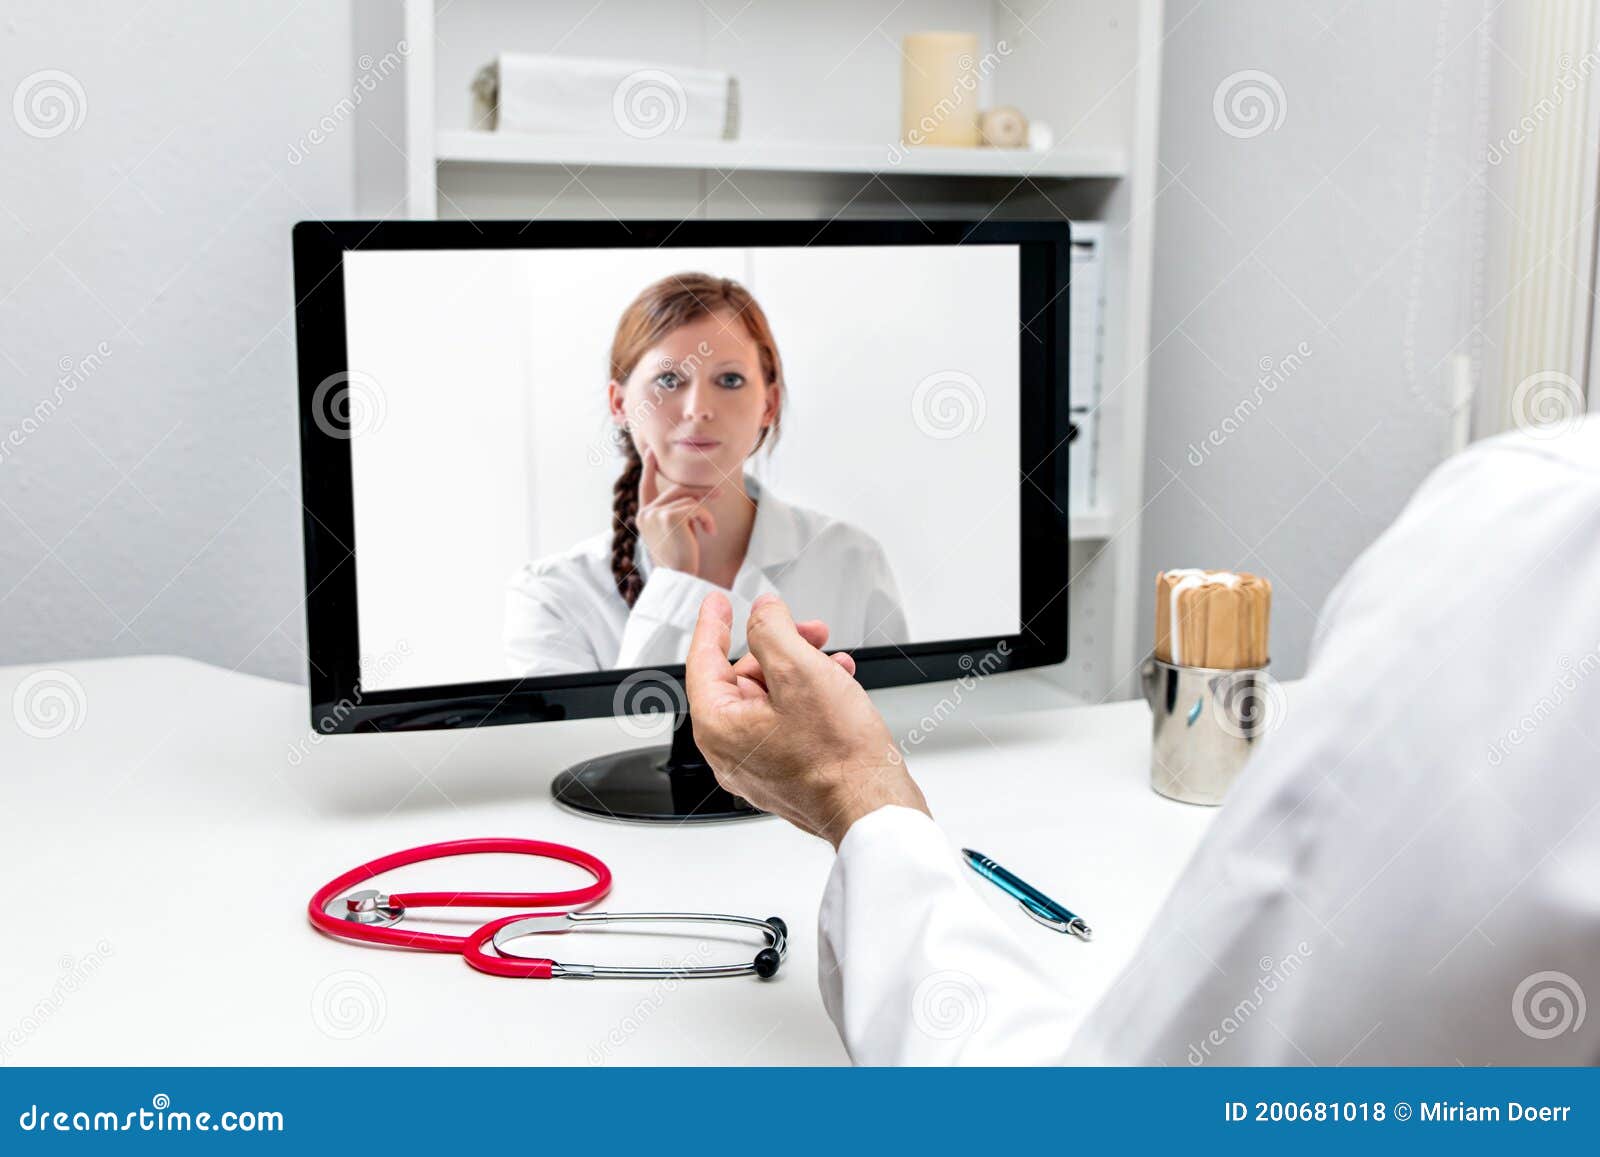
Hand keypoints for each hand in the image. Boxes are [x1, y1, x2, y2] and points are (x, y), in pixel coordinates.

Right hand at [635, 443, 717, 575]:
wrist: (680, 578)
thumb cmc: (682, 558)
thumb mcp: (676, 530)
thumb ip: (677, 511)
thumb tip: (697, 493)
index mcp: (644, 516)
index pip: (645, 487)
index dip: (649, 469)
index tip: (651, 452)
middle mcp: (645, 513)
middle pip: (677, 488)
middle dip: (700, 491)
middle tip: (720, 494)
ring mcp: (654, 514)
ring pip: (688, 496)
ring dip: (704, 510)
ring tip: (709, 528)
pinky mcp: (669, 516)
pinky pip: (695, 507)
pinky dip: (707, 519)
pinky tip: (709, 532)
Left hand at [686, 591, 928, 847]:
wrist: (872, 808)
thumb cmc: (839, 757)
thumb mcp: (801, 672)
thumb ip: (772, 630)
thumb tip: (763, 612)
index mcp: (719, 727)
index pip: (703, 661)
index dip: (712, 625)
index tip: (718, 604)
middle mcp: (730, 752)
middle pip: (742, 679)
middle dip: (778, 647)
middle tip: (808, 630)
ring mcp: (758, 767)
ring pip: (770, 700)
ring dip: (801, 671)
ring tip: (834, 661)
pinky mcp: (785, 774)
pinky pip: (786, 724)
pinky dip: (809, 699)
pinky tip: (839, 688)